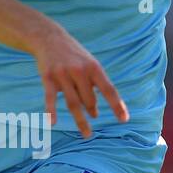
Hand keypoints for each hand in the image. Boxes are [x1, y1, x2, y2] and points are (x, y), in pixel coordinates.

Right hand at [32, 23, 128, 138]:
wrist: (49, 38)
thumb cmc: (73, 55)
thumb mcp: (89, 64)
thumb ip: (93, 86)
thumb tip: (95, 112)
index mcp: (94, 67)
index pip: (109, 90)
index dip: (117, 106)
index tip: (124, 120)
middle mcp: (80, 70)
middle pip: (89, 99)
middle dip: (92, 110)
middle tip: (94, 115)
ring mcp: (63, 74)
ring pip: (74, 103)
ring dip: (81, 120)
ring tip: (87, 134)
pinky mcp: (48, 77)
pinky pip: (50, 98)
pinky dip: (51, 111)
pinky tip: (52, 123)